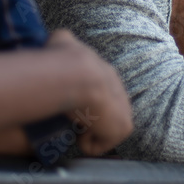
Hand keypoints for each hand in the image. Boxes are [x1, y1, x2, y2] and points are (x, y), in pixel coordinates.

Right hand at [46, 30, 132, 155]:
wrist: (76, 74)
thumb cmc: (64, 59)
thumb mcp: (62, 40)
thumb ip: (64, 42)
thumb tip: (59, 40)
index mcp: (106, 72)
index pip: (99, 90)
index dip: (82, 99)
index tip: (68, 102)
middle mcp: (120, 90)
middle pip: (104, 112)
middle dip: (87, 117)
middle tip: (69, 116)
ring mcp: (124, 108)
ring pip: (102, 128)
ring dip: (86, 130)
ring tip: (72, 123)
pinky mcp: (124, 127)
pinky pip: (100, 143)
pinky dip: (85, 141)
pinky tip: (77, 129)